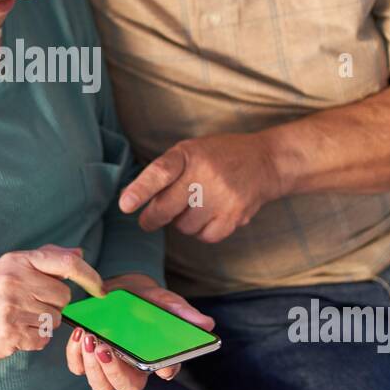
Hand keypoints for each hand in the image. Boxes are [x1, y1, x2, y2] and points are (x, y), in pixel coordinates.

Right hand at [0, 245, 99, 376]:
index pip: (66, 262)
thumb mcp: (7, 270)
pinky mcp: (11, 333)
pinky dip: (34, 340)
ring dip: (43, 324)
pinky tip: (15, 333)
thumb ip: (45, 259)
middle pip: (64, 296)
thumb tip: (80, 253)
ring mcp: (12, 308)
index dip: (90, 276)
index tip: (100, 289)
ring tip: (18, 320)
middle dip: (53, 305)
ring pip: (56, 319)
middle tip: (29, 307)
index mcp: (16, 261)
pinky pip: (44, 339)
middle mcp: (15, 281)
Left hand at [65, 272, 214, 389]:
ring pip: (101, 386)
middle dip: (115, 372)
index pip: (166, 371)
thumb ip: (180, 310)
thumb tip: (207, 323)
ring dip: (93, 366)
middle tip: (106, 349)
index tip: (160, 365)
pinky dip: (75, 354)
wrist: (118, 289)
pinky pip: (78, 367)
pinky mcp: (86, 358)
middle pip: (127, 388)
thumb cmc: (144, 300)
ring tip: (90, 339)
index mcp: (156, 358)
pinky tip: (79, 334)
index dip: (165, 370)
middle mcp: (133, 369)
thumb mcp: (163, 299)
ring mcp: (108, 366)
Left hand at [117, 133, 286, 242]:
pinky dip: (202, 231)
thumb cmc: (218, 157)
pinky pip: (204, 237)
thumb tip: (129, 198)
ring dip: (182, 222)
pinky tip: (209, 215)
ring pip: (183, 227)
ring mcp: (222, 198)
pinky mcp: (235, 217)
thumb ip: (162, 173)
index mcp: (188, 154)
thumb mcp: (189, 152)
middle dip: (151, 218)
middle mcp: (205, 175)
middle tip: (148, 219)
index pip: (160, 173)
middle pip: (166, 208)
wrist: (265, 162)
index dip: (140, 190)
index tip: (125, 205)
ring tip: (194, 206)